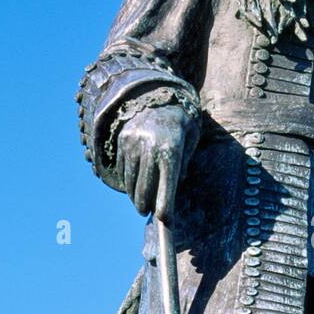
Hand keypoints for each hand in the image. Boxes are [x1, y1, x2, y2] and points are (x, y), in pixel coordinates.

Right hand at [114, 104, 194, 220]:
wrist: (157, 92)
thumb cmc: (181, 121)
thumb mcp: (191, 139)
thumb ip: (184, 163)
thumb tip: (174, 186)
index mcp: (171, 149)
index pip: (167, 187)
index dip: (164, 208)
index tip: (164, 221)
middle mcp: (149, 147)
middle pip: (144, 189)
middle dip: (146, 205)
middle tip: (148, 213)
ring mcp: (132, 144)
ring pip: (131, 182)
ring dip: (135, 196)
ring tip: (140, 203)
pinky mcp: (122, 141)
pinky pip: (123, 169)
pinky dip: (128, 180)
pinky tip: (134, 184)